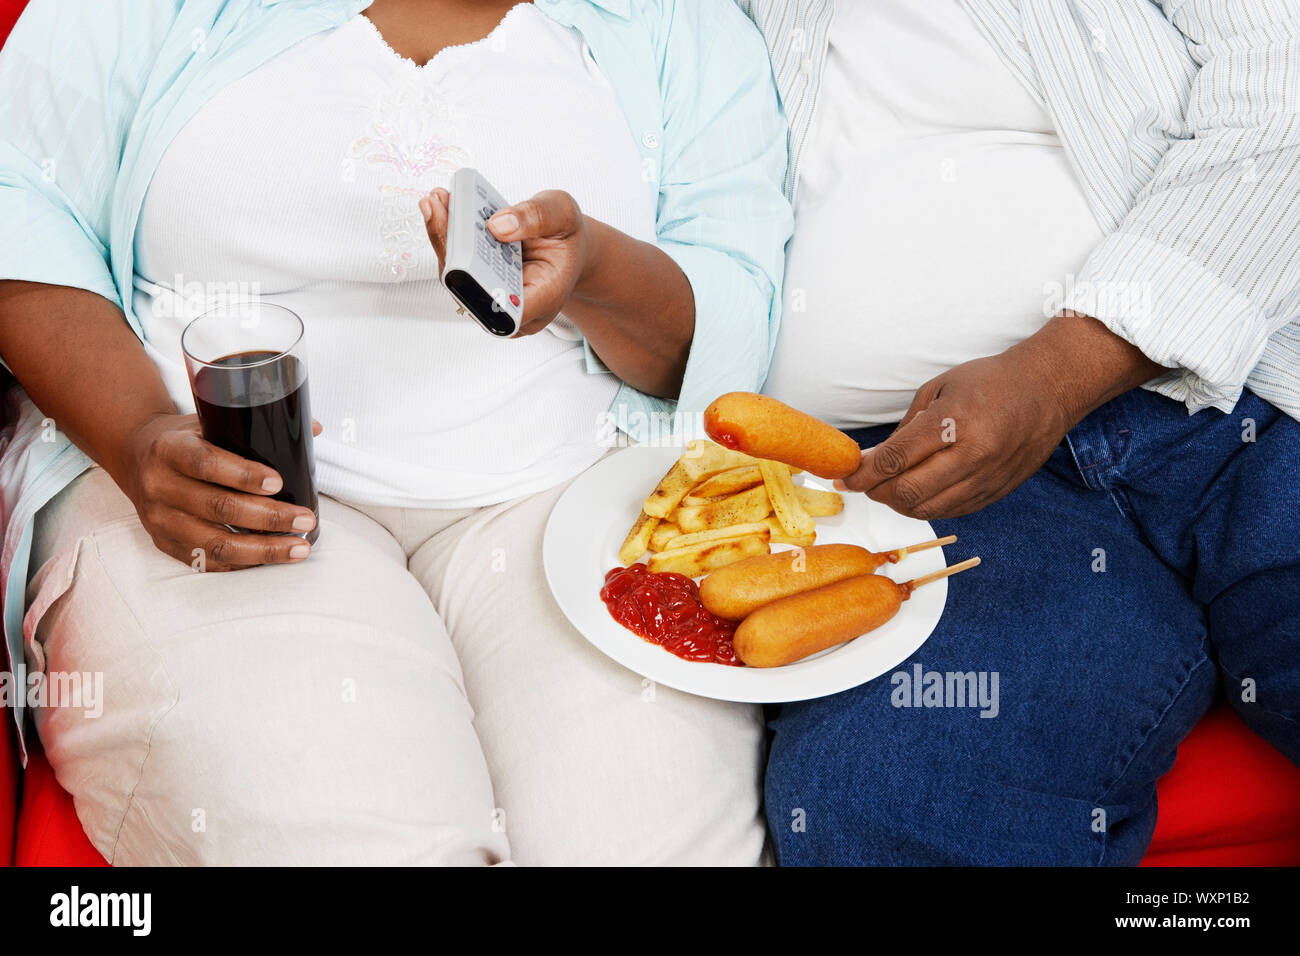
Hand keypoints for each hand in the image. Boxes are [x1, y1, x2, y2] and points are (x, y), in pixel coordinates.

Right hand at [113, 413, 323, 570]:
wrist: (135, 457)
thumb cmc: (184, 439)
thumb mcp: (209, 421)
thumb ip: (256, 425)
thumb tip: (314, 429)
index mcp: (170, 449)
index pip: (207, 464)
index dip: (244, 476)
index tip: (278, 483)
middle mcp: (160, 486)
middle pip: (217, 508)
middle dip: (268, 517)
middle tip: (305, 519)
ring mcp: (160, 519)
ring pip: (215, 543)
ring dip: (263, 550)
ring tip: (299, 548)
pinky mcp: (164, 543)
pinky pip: (208, 561)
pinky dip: (244, 562)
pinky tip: (272, 558)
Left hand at [420, 187, 591, 336]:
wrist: (565, 247)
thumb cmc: (567, 237)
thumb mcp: (564, 215)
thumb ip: (537, 217)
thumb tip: (497, 226)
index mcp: (544, 298)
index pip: (502, 304)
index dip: (475, 282)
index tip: (459, 248)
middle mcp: (515, 308)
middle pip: (471, 290)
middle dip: (450, 247)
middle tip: (437, 207)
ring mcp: (494, 299)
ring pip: (458, 278)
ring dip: (444, 238)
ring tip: (437, 202)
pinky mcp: (479, 285)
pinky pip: (457, 266)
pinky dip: (449, 237)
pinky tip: (443, 208)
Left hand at [838, 352, 1070, 519]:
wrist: (1048, 389)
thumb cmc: (990, 382)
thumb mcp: (938, 388)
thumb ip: (905, 427)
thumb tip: (873, 459)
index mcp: (954, 422)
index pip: (895, 459)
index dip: (863, 474)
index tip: (846, 478)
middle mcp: (973, 454)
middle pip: (908, 491)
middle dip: (876, 492)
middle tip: (864, 484)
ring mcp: (987, 477)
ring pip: (928, 509)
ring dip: (898, 504)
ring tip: (888, 489)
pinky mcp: (996, 492)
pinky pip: (951, 512)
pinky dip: (925, 507)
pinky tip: (916, 494)